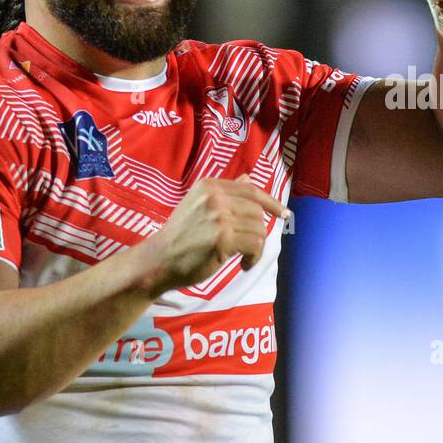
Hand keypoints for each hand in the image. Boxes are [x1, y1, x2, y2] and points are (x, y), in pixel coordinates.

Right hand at [138, 174, 287, 292]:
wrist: (158, 260)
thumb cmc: (180, 236)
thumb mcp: (199, 206)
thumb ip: (224, 193)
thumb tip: (248, 178)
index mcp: (210, 185)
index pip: (251, 190)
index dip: (271, 202)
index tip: (284, 214)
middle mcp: (215, 197)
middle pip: (257, 211)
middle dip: (258, 231)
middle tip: (247, 247)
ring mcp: (219, 216)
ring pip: (259, 229)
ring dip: (256, 248)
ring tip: (243, 257)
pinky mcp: (223, 238)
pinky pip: (255, 245)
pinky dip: (254, 258)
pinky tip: (243, 264)